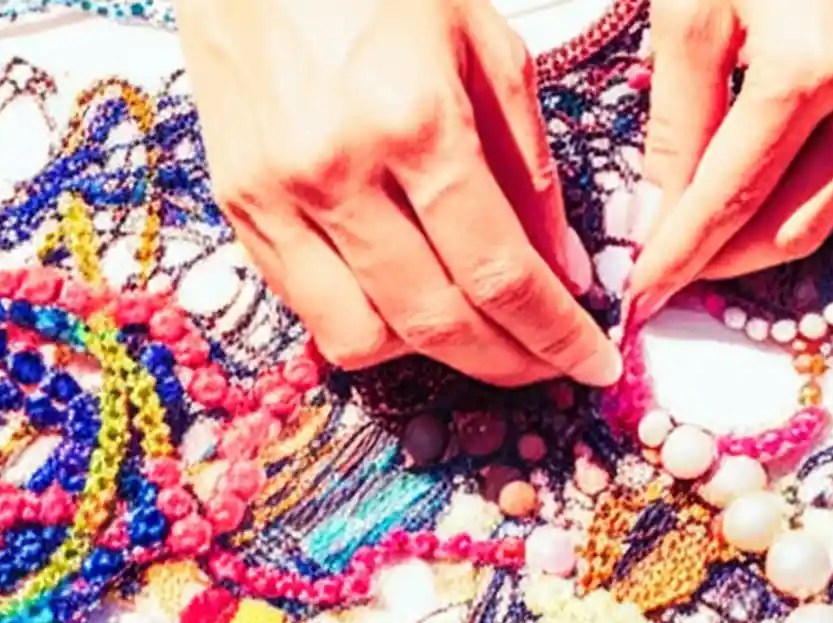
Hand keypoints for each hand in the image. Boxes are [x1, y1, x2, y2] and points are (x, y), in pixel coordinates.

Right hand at [175, 0, 620, 386]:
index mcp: (416, 123)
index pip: (501, 273)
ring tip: (481, 333)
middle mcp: (338, 174)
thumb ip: (531, 169)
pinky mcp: (237, 208)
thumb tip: (563, 270)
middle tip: (551, 362)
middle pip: (438, 323)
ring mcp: (276, 198)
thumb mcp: (487, 47)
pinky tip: (412, 304)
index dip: (557, 336)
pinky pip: (308, 310)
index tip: (595, 365)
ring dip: (437, 356)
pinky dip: (371, 328)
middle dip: (510, 362)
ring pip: (366, 339)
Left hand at [631, 0, 832, 318]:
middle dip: (728, 262)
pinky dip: (808, 197)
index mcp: (808, 67)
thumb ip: (679, 119)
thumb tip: (664, 212)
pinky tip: (761, 199)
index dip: (682, 253)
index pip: (733, 195)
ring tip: (707, 244)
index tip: (642, 296)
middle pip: (797, 224)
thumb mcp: (693, 9)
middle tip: (672, 273)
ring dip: (768, 240)